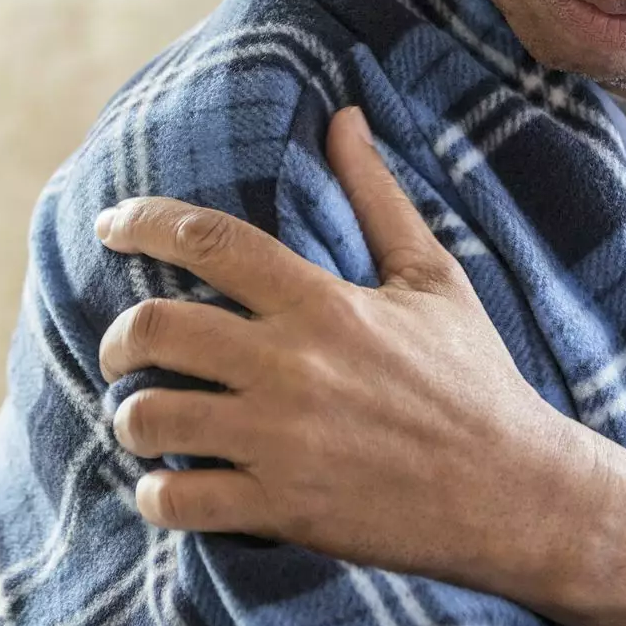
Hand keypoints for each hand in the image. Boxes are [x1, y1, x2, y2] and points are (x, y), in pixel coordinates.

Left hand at [95, 105, 606, 598]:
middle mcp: (292, 366)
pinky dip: (155, 494)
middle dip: (118, 340)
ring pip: (151, 418)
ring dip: (131, 419)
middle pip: (156, 330)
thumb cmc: (475, 379)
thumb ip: (377, 196)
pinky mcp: (283, 508)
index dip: (143, 224)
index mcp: (322, 302)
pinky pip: (178, 500)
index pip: (208, 241)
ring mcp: (282, 441)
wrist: (516, 493)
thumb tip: (344, 116)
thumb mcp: (433, 277)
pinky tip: (165, 488)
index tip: (109, 226)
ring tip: (145, 422)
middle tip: (120, 353)